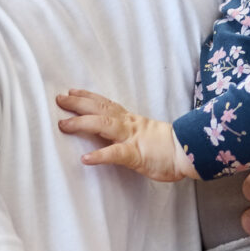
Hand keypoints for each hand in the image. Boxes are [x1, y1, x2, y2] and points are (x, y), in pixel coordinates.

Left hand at [56, 89, 196, 181]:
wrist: (190, 152)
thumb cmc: (168, 147)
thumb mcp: (145, 134)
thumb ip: (128, 131)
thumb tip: (111, 132)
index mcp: (131, 120)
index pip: (106, 103)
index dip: (88, 96)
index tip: (71, 91)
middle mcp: (129, 124)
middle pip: (100, 109)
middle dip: (78, 104)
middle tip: (58, 99)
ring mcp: (132, 138)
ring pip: (104, 125)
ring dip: (81, 123)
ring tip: (63, 124)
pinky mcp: (137, 155)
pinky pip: (116, 154)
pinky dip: (99, 156)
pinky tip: (85, 159)